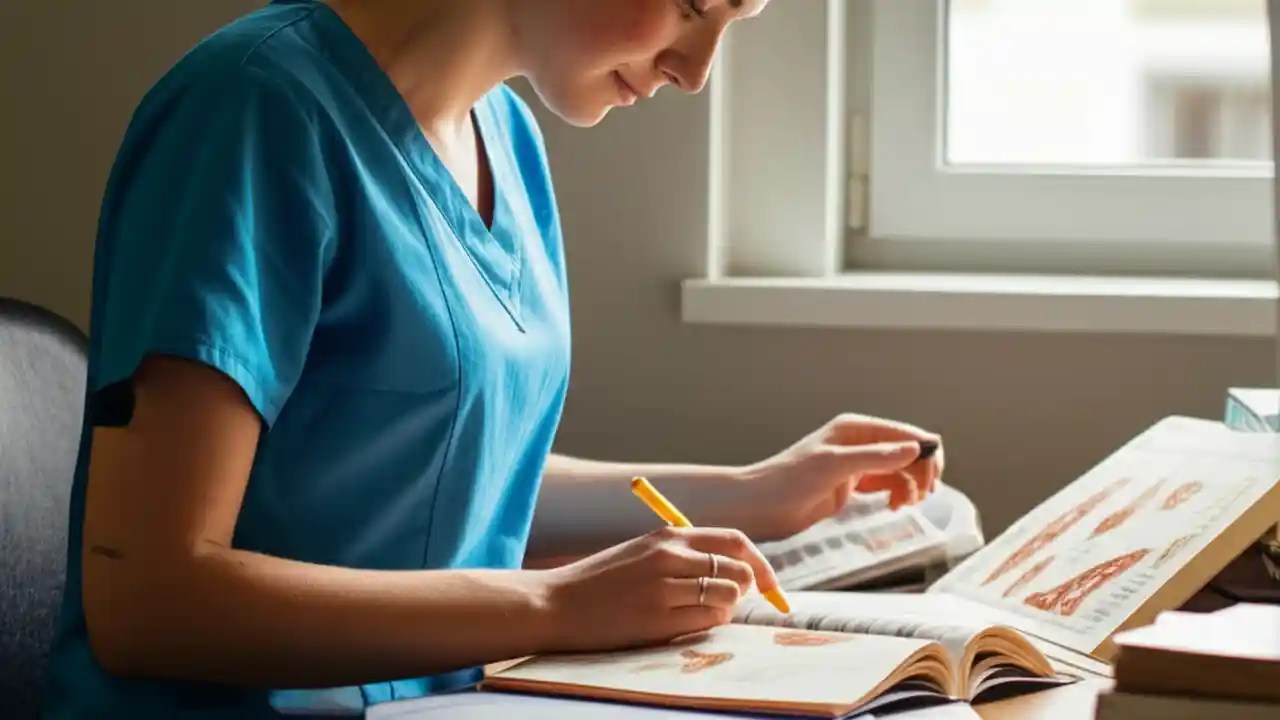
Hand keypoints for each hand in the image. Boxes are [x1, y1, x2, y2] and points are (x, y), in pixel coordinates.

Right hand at [540, 527, 777, 652]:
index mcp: (668, 535)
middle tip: (735, 602)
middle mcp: (670, 555)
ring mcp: (664, 586)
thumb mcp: (642, 553)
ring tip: (704, 613)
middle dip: (749, 588)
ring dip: (727, 608)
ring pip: (728, 595)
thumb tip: (735, 570)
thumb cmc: (601, 582)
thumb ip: (683, 555)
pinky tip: (688, 623)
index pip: (735, 541)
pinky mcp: (657, 617)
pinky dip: (710, 623)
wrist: (557, 603)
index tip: (767, 583)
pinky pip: (708, 619)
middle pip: (738, 568)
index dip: (759, 563)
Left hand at [738, 413, 943, 539]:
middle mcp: (859, 442)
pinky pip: (887, 484)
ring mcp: (856, 464)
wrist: (760, 506)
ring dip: (911, 485)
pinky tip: (895, 506)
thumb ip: (875, 458)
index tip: (931, 480)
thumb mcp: (834, 465)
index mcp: (856, 428)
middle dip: (921, 471)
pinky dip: (898, 494)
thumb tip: (916, 448)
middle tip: (921, 495)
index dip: (926, 453)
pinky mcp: (851, 485)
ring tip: (905, 504)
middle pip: (908, 451)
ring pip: (900, 469)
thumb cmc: (788, 480)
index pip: (906, 433)